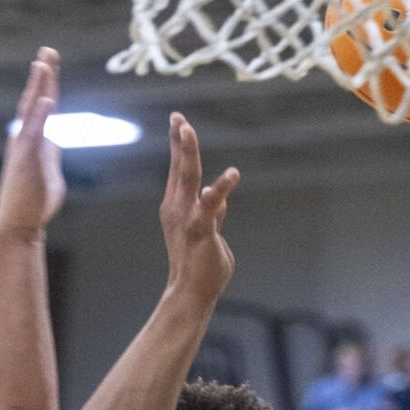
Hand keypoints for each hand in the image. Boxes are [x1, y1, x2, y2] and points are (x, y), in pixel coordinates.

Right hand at [0, 47, 65, 241]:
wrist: (18, 224)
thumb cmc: (34, 202)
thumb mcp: (48, 170)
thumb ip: (51, 151)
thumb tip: (55, 141)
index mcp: (34, 140)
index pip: (43, 105)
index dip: (48, 83)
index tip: (51, 61)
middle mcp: (25, 139)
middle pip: (35, 100)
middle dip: (42, 75)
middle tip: (48, 50)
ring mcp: (24, 148)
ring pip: (31, 111)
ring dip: (37, 87)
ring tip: (43, 65)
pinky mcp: (25, 161)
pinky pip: (33, 134)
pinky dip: (39, 116)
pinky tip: (45, 100)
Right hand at [160, 113, 240, 301]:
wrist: (190, 293)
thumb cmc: (199, 267)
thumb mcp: (208, 234)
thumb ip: (213, 214)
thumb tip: (219, 200)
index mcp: (176, 207)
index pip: (178, 171)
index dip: (178, 146)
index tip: (178, 123)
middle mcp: (177, 208)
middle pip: (180, 167)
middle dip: (179, 140)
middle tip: (178, 117)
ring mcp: (187, 218)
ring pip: (187, 177)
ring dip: (187, 152)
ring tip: (186, 129)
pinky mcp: (201, 229)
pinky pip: (212, 204)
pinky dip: (221, 188)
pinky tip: (232, 174)